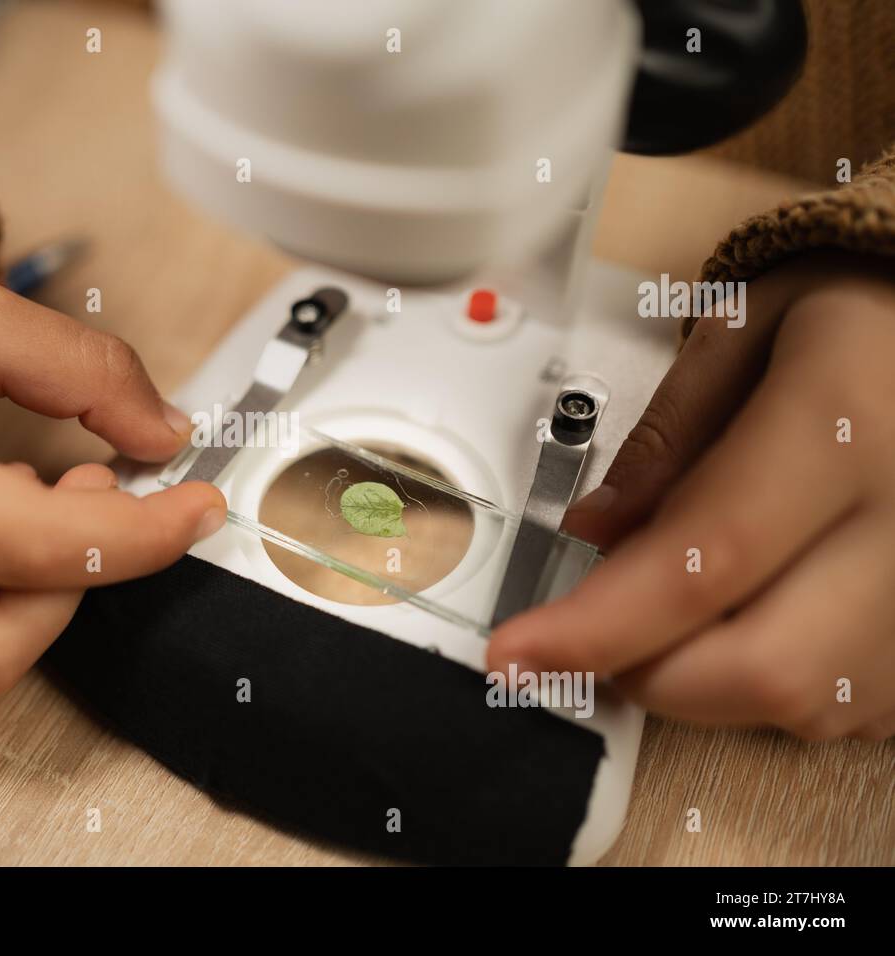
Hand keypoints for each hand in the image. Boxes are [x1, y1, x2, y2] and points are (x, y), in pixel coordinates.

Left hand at [488, 255, 894, 739]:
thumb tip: (589, 534)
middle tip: (594, 633)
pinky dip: (777, 685)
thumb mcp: (741, 335)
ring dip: (712, 683)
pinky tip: (761, 613)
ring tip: (684, 606)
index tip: (513, 655)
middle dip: (647, 672)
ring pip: (806, 706)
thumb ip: (665, 440)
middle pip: (759, 669)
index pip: (700, 562)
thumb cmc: (855, 316)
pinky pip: (853, 709)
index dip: (595, 628)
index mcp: (842, 430)